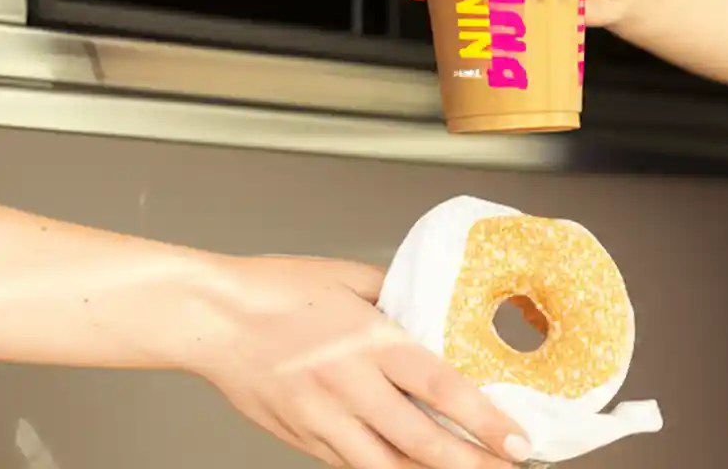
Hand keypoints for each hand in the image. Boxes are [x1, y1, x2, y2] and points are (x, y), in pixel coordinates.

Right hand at [192, 255, 530, 468]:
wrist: (208, 317)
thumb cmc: (276, 289)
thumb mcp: (350, 277)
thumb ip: (398, 296)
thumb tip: (435, 306)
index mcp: (369, 341)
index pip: (441, 390)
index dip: (485, 422)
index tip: (519, 441)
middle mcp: (350, 387)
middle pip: (422, 441)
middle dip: (472, 464)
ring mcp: (323, 420)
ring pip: (387, 466)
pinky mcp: (301, 438)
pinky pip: (353, 466)